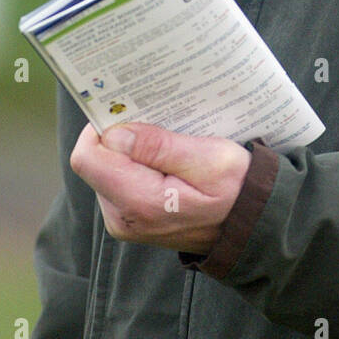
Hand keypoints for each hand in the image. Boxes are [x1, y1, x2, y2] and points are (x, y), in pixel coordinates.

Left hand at [70, 122, 251, 254]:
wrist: (250, 226)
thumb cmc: (236, 189)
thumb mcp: (208, 160)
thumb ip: (159, 147)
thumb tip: (114, 133)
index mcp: (139, 202)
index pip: (87, 157)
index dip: (102, 127)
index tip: (131, 112)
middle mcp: (122, 216)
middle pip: (97, 160)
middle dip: (122, 137)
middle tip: (161, 128)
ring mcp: (124, 220)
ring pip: (107, 167)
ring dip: (132, 151)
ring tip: (170, 146)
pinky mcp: (129, 218)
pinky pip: (119, 179)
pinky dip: (138, 164)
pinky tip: (167, 160)